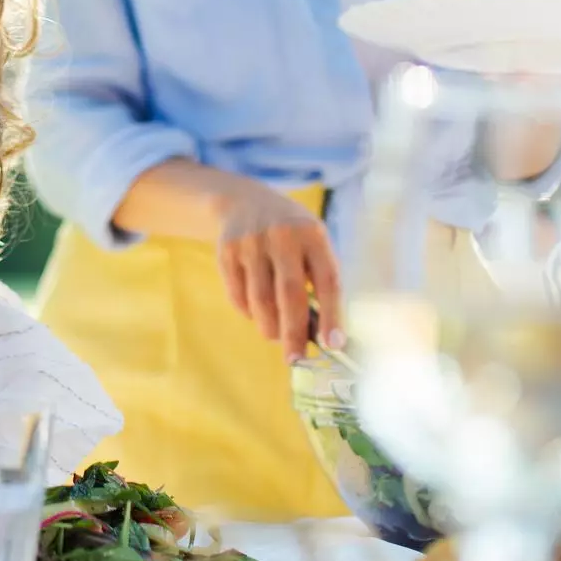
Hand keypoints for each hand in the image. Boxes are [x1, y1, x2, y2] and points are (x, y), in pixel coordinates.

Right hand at [216, 180, 338, 359]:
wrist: (245, 202)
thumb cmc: (291, 235)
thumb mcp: (312, 244)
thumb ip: (318, 280)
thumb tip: (322, 334)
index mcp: (313, 235)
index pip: (327, 281)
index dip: (332, 315)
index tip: (333, 344)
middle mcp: (283, 236)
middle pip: (289, 294)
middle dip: (294, 333)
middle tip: (296, 359)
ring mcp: (251, 242)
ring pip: (260, 299)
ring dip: (269, 326)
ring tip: (275, 335)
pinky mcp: (227, 251)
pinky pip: (238, 295)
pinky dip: (248, 312)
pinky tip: (256, 312)